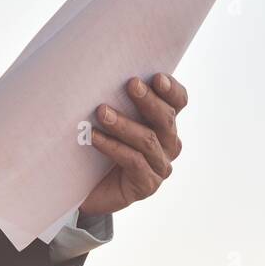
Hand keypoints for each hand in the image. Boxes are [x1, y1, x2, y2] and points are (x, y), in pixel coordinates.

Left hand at [80, 72, 188, 217]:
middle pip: (166, 119)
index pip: (178, 102)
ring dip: (124, 124)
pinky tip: (95, 137)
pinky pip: (134, 161)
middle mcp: (168, 144)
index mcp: (165, 124)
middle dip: (148, 101)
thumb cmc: (98, 149)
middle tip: (131, 85)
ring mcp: (160, 166)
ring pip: (148, 140)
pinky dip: (113, 147)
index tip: (156, 77)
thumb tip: (104, 75)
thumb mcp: (110, 122)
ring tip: (102, 112)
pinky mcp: (147, 185)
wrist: (87, 190)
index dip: (170, 90)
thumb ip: (117, 102)